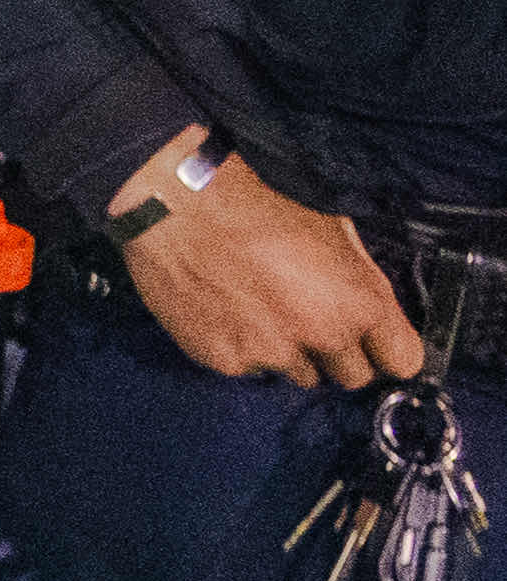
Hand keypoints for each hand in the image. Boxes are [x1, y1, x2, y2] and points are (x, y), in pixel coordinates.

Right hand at [117, 125, 425, 389]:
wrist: (177, 203)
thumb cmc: (256, 203)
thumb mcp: (333, 230)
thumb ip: (359, 280)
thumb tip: (372, 308)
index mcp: (359, 303)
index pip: (403, 361)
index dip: (388, 349)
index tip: (375, 344)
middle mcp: (321, 337)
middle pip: (353, 377)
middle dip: (339, 353)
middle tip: (310, 319)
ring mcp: (271, 353)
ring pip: (299, 374)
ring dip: (291, 352)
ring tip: (261, 310)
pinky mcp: (225, 360)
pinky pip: (249, 368)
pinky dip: (243, 347)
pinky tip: (227, 310)